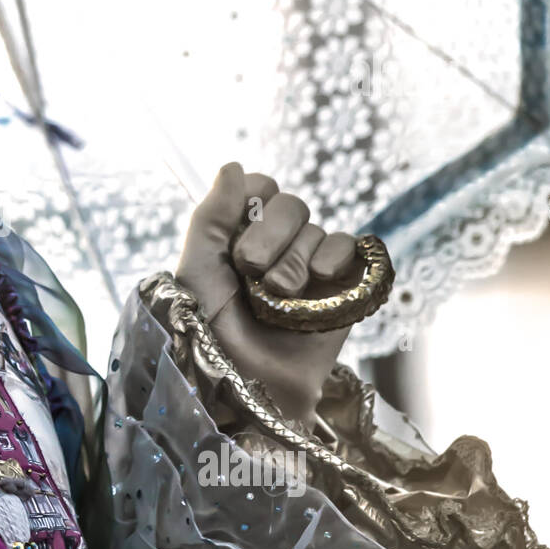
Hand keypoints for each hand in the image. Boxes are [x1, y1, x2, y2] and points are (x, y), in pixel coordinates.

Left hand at [175, 162, 359, 427]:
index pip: (259, 189)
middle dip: (271, 235)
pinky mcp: (344, 289)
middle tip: (252, 272)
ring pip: (317, 229)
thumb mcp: (196, 269)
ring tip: (278, 297)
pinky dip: (337, 258)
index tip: (236, 230)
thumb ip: (211, 215)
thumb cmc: (211, 332)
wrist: (245, 384)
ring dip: (296, 259)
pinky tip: (320, 282)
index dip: (253, 200)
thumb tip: (233, 165)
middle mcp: (277, 248)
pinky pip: (352, 248)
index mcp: (239, 238)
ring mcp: (311, 268)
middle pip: (291, 204)